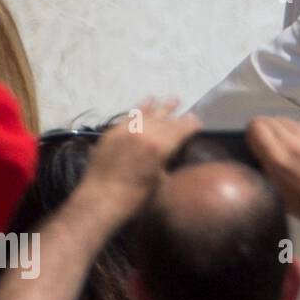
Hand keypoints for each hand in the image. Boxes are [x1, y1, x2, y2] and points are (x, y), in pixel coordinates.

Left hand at [81, 98, 201, 214]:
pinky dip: (141, 109)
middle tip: (188, 113)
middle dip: (179, 116)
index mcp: (161, 146)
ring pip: (149, 113)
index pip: (183, 127)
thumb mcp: (161, 180)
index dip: (192, 125)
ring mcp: (127, 130)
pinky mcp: (114, 132)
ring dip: (162, 107)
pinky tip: (148, 101)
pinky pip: (130, 116)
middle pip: (167, 119)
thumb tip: (172, 152)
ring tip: (173, 100)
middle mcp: (145, 132)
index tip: (198, 124)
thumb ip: (167, 161)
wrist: (100, 200)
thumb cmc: (136, 197)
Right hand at [246, 116, 299, 227]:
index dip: (251, 135)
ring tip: (285, 146)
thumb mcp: (274, 192)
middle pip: (269, 120)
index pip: (256, 127)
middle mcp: (295, 142)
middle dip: (265, 131)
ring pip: (286, 120)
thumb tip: (255, 152)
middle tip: (267, 146)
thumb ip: (263, 167)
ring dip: (281, 130)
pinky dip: (297, 133)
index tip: (254, 146)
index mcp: (278, 158)